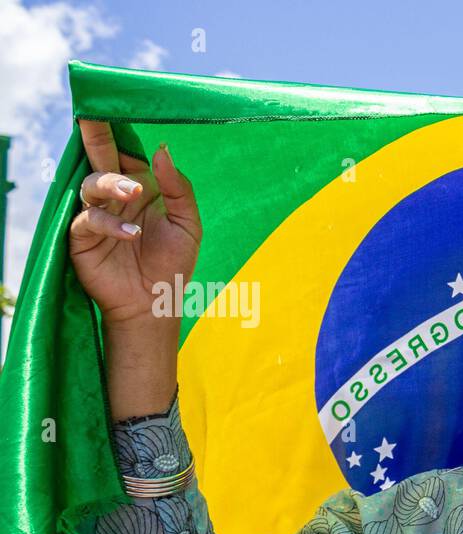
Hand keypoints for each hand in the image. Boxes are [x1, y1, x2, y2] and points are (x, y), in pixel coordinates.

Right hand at [68, 119, 201, 324]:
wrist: (158, 303)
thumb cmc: (174, 263)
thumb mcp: (188, 225)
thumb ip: (178, 188)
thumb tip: (163, 149)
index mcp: (141, 188)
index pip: (128, 155)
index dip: (121, 136)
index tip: (116, 110)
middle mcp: (117, 197)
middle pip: (101, 159)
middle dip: (95, 135)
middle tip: (91, 117)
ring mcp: (98, 215)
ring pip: (92, 184)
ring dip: (111, 184)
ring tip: (132, 193)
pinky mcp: (83, 237)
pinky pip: (88, 220)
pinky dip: (109, 223)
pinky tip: (131, 234)